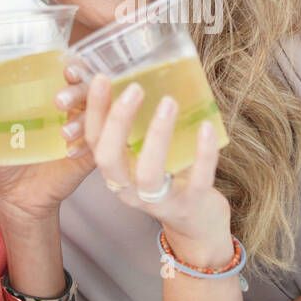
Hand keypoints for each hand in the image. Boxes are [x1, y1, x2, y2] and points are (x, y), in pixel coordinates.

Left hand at [0, 67, 93, 225]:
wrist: (16, 198)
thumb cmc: (6, 159)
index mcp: (52, 99)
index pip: (72, 74)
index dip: (76, 66)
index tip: (67, 69)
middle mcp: (73, 112)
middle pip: (90, 90)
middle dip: (78, 91)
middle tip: (59, 101)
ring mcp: (85, 133)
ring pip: (98, 116)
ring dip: (83, 120)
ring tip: (63, 134)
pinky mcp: (90, 157)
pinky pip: (100, 145)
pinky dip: (88, 145)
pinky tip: (69, 153)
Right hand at [84, 74, 233, 268]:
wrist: (197, 226)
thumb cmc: (170, 178)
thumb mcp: (147, 155)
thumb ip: (140, 127)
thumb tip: (144, 74)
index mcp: (116, 172)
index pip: (94, 140)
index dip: (94, 110)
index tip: (100, 78)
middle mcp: (129, 190)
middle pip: (109, 158)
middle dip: (118, 121)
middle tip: (134, 88)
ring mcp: (158, 201)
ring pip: (148, 172)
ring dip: (157, 135)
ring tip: (168, 103)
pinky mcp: (190, 205)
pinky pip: (196, 180)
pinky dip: (202, 153)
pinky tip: (206, 127)